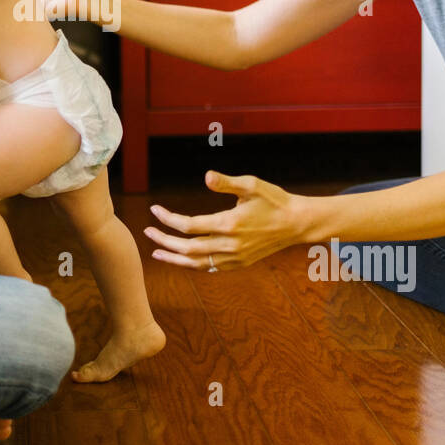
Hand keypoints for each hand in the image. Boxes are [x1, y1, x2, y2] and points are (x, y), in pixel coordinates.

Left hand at [143, 170, 304, 271]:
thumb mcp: (251, 184)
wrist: (296, 223)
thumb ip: (226, 182)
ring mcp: (235, 257)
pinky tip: (182, 259)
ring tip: (156, 253)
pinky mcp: (239, 263)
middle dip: (164, 241)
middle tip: (147, 232)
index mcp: (229, 224)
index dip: (168, 219)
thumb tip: (206, 176)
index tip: (154, 210)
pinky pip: (211, 267)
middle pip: (187, 248)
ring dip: (174, 258)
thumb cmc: (273, 200)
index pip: (188, 226)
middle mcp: (230, 245)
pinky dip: (193, 264)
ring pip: (197, 263)